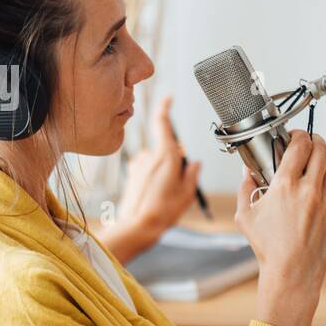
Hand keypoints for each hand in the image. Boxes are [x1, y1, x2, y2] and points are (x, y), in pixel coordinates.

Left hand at [101, 96, 200, 263]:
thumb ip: (192, 175)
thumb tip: (193, 164)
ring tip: (165, 194)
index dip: (165, 107)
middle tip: (179, 184)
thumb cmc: (162, 212)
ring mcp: (138, 164)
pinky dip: (153, 177)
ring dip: (163, 171)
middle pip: (167, 148)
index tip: (168, 98)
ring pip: (157, 160)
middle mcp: (149, 156)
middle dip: (175, 161)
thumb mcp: (187, 194)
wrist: (136, 226)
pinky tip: (155, 194)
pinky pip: (147, 168)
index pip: (162, 122)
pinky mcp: (132, 173)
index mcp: (165, 156)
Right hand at [234, 129, 325, 325]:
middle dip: (316, 141)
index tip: (295, 136)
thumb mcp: (246, 216)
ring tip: (314, 167)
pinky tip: (315, 202)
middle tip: (309, 144)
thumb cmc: (269, 249)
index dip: (298, 134)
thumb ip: (245, 187)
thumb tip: (246, 171)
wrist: (292, 274)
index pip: (300, 144)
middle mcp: (311, 190)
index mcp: (286, 186)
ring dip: (324, 163)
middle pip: (323, 149)